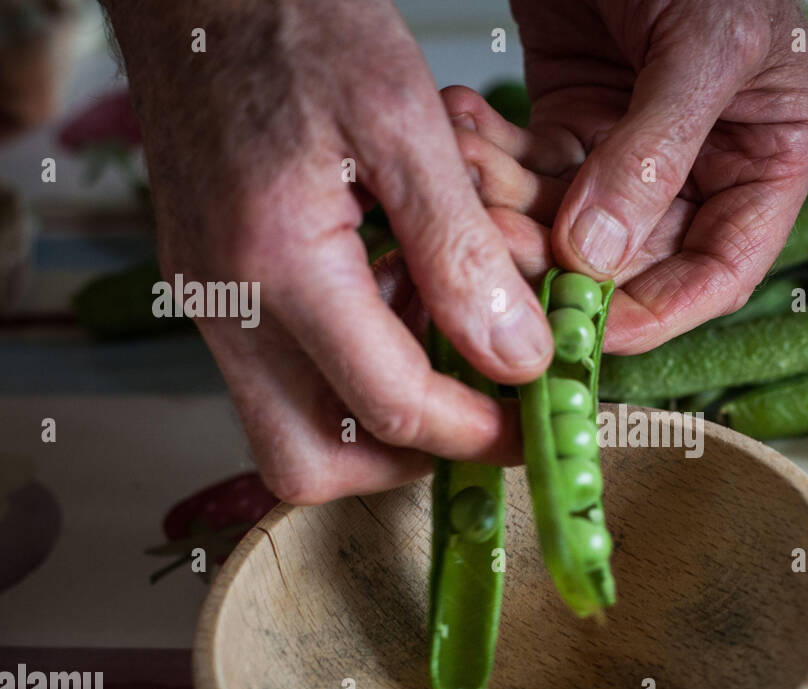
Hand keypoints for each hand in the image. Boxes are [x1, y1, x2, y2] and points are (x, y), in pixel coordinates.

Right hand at [102, 0, 551, 502]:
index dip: (475, 433)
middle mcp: (228, 303)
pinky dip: (350, 369)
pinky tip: (404, 306)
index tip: (533, 425)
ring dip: (379, 417)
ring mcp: (212, 300)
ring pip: (292, 426)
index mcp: (277, 263)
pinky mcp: (215, 286)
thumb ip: (461, 251)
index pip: (388, 408)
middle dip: (408, 461)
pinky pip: (283, 371)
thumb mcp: (406, 122)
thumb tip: (518, 356)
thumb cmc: (297, 22)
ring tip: (452, 349)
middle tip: (481, 418)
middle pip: (310, 464)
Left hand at [444, 0, 807, 353]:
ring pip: (570, 219)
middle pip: (632, 256)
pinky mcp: (579, 117)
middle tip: (495, 240)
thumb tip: (597, 256)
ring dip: (513, 202)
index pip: (718, 271)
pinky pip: (533, 164)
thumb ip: (657, 153)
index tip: (590, 333)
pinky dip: (495, 154)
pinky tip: (466, 124)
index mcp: (771, 157)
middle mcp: (708, 164)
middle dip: (560, 255)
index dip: (657, 313)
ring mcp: (638, 147)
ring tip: (469, 163)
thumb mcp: (705, 43)